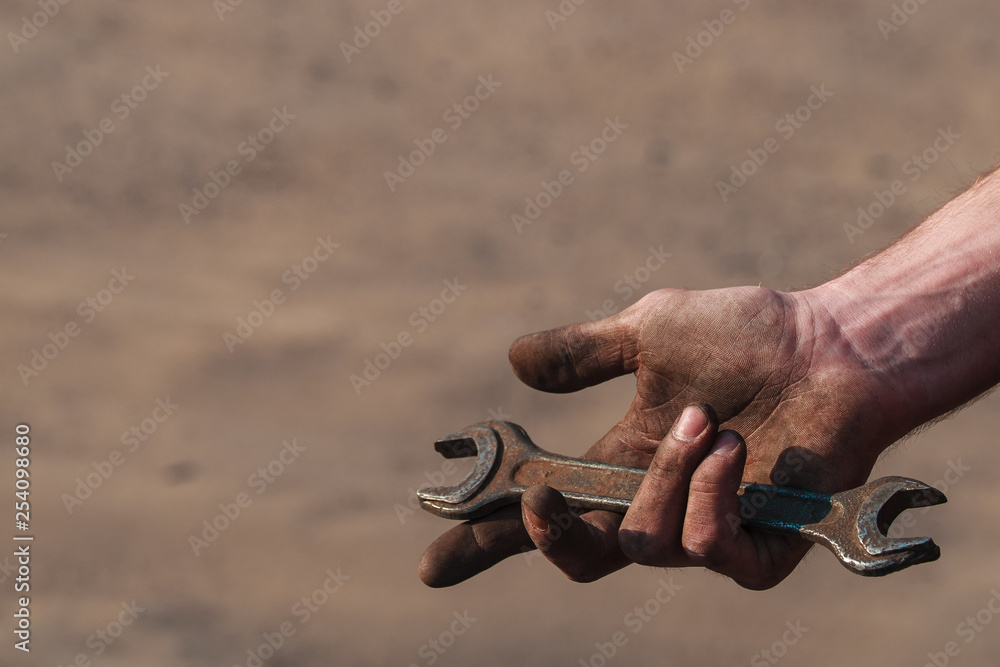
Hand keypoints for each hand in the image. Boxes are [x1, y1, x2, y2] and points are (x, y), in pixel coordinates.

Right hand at [419, 286, 894, 588]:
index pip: (540, 512)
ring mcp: (705, 532)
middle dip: (545, 535)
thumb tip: (514, 361)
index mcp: (619, 463)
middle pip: (574, 557)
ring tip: (712, 420)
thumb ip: (583, 351)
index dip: (486, 542)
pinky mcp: (757, 551)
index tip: (435, 562)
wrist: (831, 346)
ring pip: (639, 543)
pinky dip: (712, 493)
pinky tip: (736, 447)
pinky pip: (705, 550)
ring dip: (666, 476)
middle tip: (542, 500)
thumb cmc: (746, 336)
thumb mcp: (648, 331)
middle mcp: (654, 505)